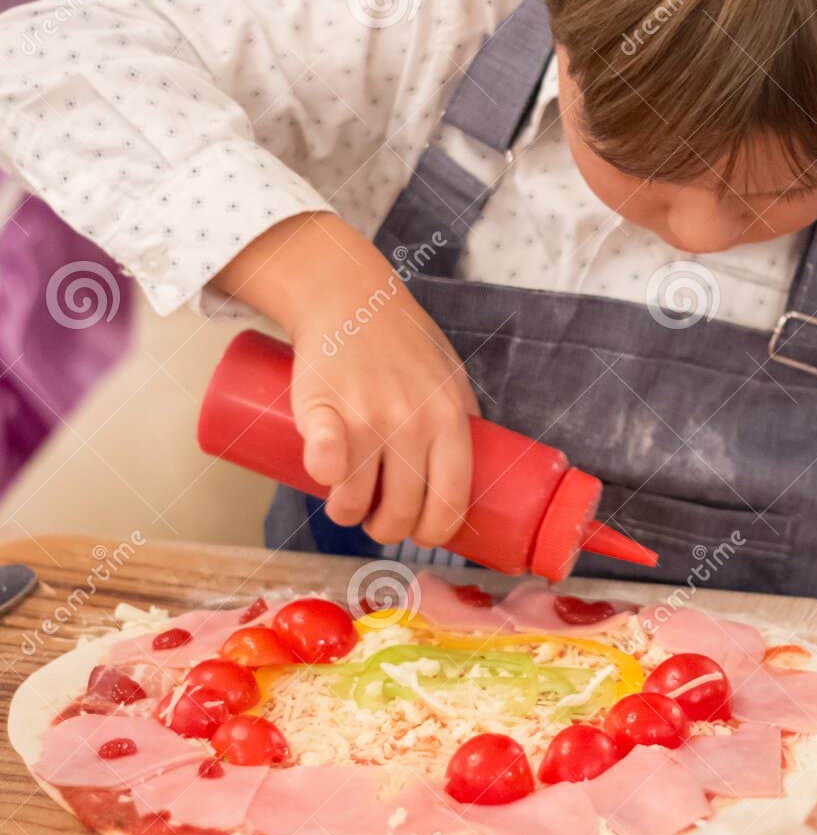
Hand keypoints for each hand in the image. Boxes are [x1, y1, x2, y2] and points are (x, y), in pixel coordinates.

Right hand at [214, 213, 478, 545]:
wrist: (351, 298)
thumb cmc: (403, 342)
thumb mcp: (450, 377)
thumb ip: (461, 421)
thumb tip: (474, 475)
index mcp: (449, 419)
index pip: (451, 499)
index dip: (436, 532)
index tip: (423, 535)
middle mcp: (411, 422)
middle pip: (402, 509)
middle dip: (388, 530)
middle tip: (377, 520)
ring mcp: (366, 416)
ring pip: (355, 499)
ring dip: (347, 514)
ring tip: (346, 504)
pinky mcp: (323, 407)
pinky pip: (325, 459)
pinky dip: (324, 476)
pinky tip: (324, 479)